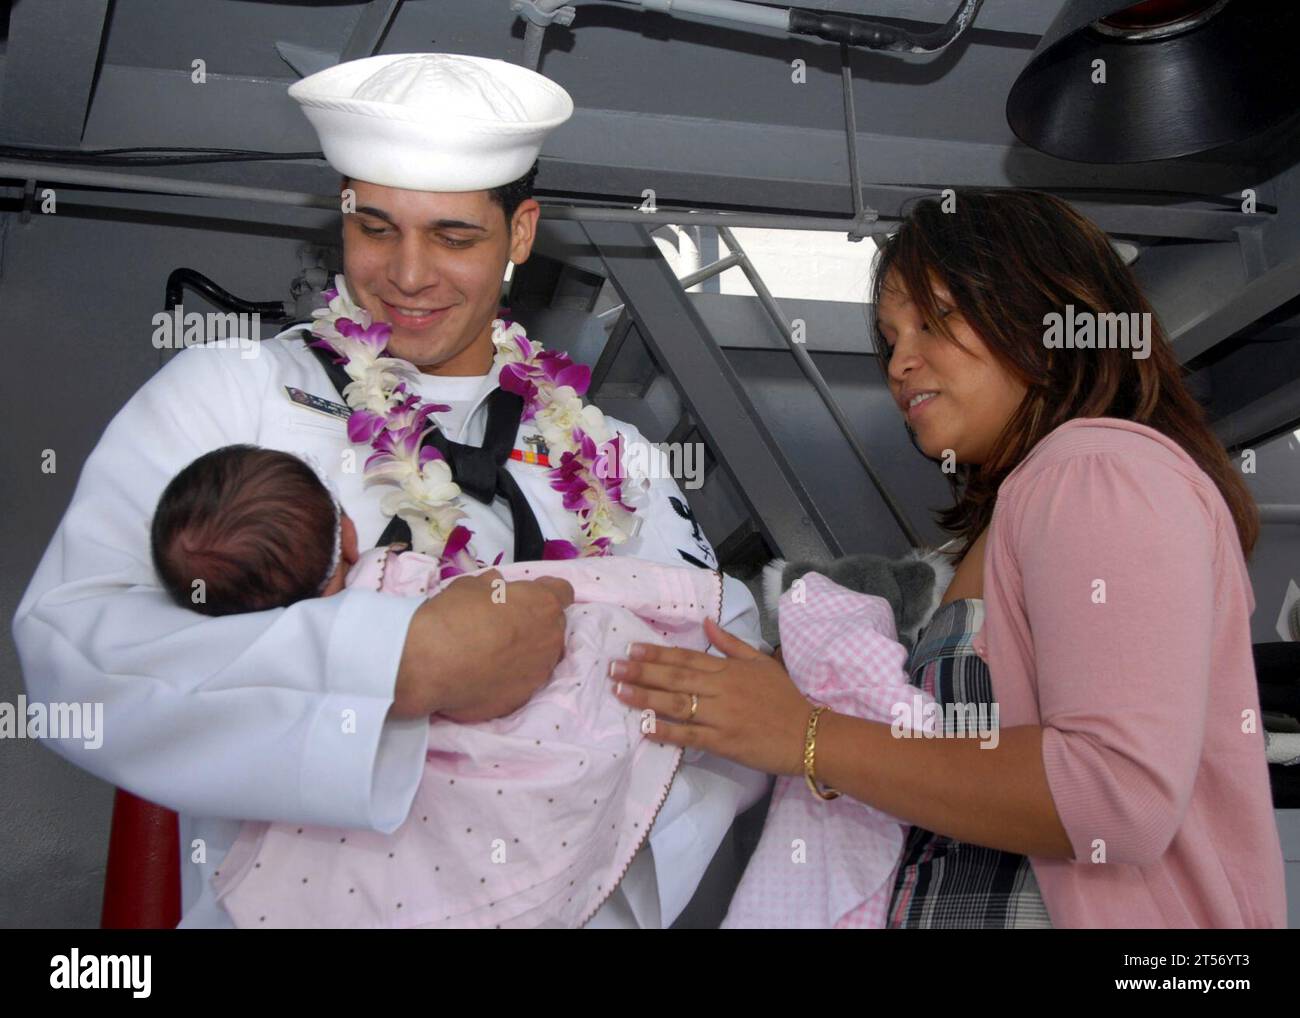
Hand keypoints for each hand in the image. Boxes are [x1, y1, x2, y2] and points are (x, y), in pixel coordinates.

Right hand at [391, 569, 573, 721]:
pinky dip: (510, 677)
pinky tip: (486, 675)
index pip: (563, 592)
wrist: (432, 666)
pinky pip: (523, 681)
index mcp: (543, 605)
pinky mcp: (523, 698)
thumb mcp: (469, 586)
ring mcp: (539, 671)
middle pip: (554, 626)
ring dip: (526, 651)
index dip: (545, 590)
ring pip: (542, 656)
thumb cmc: (454, 617)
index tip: (525, 595)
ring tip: (494, 653)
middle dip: (535, 622)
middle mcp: (550, 638)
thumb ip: (491, 586)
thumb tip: (496, 585)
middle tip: (505, 624)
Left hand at [609, 617, 809, 776]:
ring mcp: (721, 716)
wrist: (809, 735)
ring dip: (645, 696)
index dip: (658, 653)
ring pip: (676, 703)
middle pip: (675, 676)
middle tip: (612, 667)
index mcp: (729, 669)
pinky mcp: (723, 741)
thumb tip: (706, 622)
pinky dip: (665, 731)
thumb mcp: (761, 663)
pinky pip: (688, 735)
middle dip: (642, 671)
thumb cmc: (785, 699)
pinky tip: (644, 727)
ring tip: (618, 691)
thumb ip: (732, 644)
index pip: (687, 657)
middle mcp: (722, 689)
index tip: (632, 648)